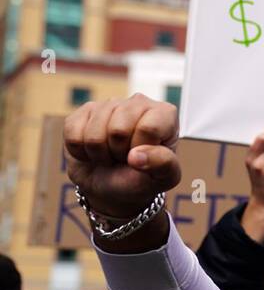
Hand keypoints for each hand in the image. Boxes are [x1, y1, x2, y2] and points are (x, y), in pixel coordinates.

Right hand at [64, 95, 179, 248]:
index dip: (141, 150)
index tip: (145, 157)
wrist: (113, 187)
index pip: (148, 128)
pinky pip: (73, 133)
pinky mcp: (84, 111)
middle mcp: (139, 102)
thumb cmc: (143, 178)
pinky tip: (93, 150)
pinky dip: (80, 151)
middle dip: (118, 153)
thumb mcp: (163, 178)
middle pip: (118, 130)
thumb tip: (136, 155)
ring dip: (99, 154)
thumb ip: (163, 165)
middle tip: (125, 157)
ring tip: (111, 155)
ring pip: (94, 134)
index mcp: (165, 114)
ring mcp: (110, 104)